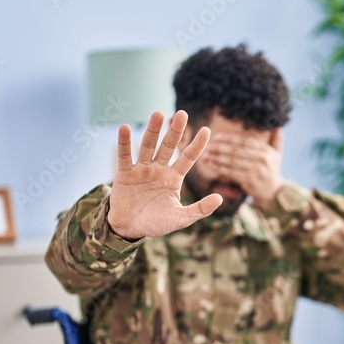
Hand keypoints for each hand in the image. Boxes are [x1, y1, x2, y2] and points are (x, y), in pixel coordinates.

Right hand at [107, 111, 222, 239]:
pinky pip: (125, 155)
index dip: (197, 145)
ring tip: (158, 114)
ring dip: (153, 130)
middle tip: (182, 114)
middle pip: (168, 146)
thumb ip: (200, 209)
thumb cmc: (156, 223)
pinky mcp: (124, 173)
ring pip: (148, 146)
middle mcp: (159, 169)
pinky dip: (124, 142)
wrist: (130, 229)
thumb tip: (219, 198)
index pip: (188, 158)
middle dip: (175, 131)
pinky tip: (124, 128)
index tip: (207, 130)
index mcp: (174, 178)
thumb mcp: (181, 218)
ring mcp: (142, 169)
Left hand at [205, 129, 283, 208]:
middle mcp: (262, 158)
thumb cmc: (272, 172)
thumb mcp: (277, 156)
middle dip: (221, 147)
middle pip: (237, 150)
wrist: (274, 194)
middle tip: (208, 145)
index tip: (217, 136)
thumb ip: (276, 141)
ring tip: (206, 154)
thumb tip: (278, 126)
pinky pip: (231, 172)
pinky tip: (210, 164)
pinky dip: (219, 168)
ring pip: (232, 161)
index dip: (230, 138)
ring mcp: (256, 170)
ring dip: (217, 157)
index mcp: (266, 150)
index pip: (246, 141)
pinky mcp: (249, 180)